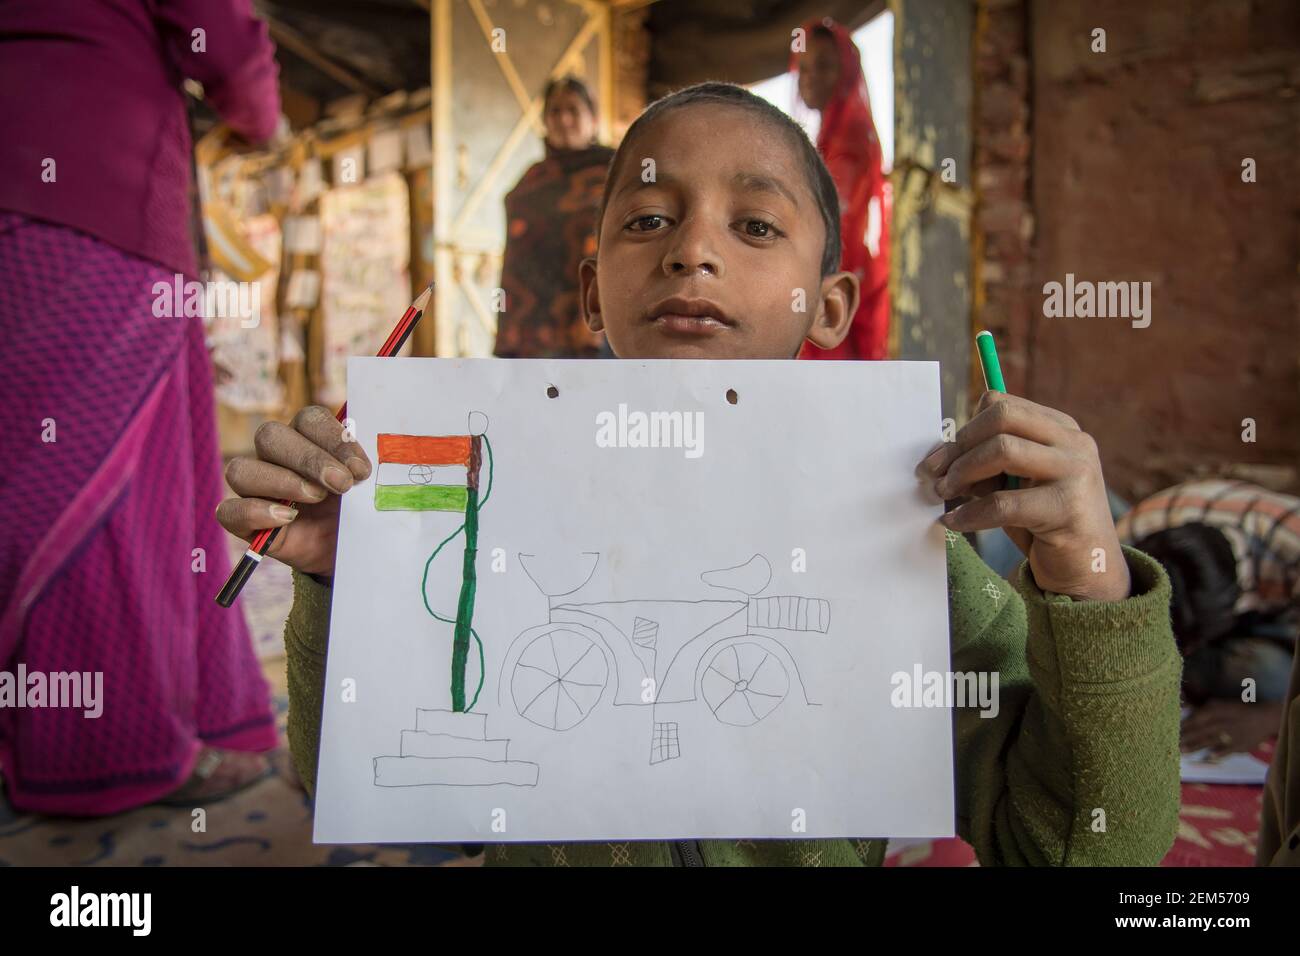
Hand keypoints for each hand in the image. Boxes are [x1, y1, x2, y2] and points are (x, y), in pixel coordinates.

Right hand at [215, 406, 370, 575]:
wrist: (353, 550)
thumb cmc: (362, 509)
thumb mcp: (372, 486)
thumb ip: (370, 466)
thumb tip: (381, 453)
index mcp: (310, 438)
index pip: (308, 419)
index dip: (333, 439)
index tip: (361, 469)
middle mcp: (277, 456)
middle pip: (270, 436)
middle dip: (309, 459)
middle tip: (342, 484)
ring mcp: (257, 488)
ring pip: (241, 469)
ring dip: (281, 481)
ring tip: (317, 499)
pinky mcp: (246, 522)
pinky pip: (229, 511)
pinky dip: (255, 512)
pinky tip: (288, 518)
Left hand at [916, 391, 1129, 602]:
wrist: (1088, 569)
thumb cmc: (1043, 524)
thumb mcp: (1014, 484)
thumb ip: (988, 463)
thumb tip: (939, 457)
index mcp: (1060, 428)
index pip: (1002, 405)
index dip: (964, 429)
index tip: (940, 457)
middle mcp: (1073, 442)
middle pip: (1003, 416)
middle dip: (960, 444)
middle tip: (935, 473)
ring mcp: (1075, 472)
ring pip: (1003, 450)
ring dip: (962, 473)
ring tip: (945, 494)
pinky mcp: (1068, 508)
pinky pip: (1003, 503)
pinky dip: (970, 513)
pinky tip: (954, 522)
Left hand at [1181, 699, 1283, 755]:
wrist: (1264, 718)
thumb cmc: (1236, 710)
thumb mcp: (1219, 705)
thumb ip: (1201, 708)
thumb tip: (1183, 708)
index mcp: (1216, 710)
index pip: (1196, 718)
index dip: (1183, 725)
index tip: (1169, 730)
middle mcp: (1222, 722)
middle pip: (1200, 730)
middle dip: (1185, 737)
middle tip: (1171, 743)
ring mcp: (1231, 734)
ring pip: (1211, 740)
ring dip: (1196, 746)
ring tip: (1182, 751)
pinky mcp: (1240, 745)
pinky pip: (1228, 750)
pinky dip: (1220, 753)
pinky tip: (1209, 757)